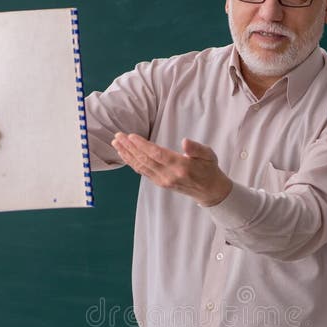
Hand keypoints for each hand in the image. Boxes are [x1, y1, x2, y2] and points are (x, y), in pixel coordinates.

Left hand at [111, 133, 232, 206]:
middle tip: (118, 136)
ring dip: (127, 155)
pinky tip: (125, 155)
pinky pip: (143, 172)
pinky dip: (132, 162)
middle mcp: (169, 175)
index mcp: (181, 166)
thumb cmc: (209, 169)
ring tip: (116, 143)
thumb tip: (185, 141)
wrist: (209, 190)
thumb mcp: (208, 155)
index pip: (157, 154)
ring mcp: (163, 180)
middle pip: (145, 160)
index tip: (131, 136)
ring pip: (141, 166)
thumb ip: (196, 148)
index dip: (142, 145)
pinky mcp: (160, 183)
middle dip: (129, 147)